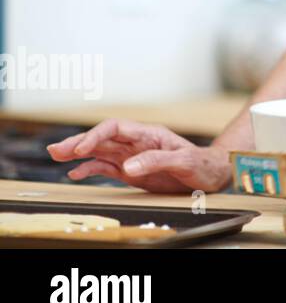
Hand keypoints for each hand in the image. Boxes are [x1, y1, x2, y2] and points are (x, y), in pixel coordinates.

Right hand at [46, 118, 232, 193]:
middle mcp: (138, 143)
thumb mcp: (185, 161)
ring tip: (56, 156)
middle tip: (54, 150)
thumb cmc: (203, 164)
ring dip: (78, 154)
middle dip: (78, 143)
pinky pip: (107, 168)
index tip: (81, 149)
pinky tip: (76, 173)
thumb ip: (158, 161)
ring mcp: (134, 157)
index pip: (115, 128)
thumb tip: (128, 166)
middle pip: (102, 139)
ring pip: (100, 152)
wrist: (214, 174)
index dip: (96, 136)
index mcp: (150, 134)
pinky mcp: (133, 172)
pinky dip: (91, 170)